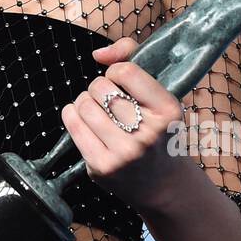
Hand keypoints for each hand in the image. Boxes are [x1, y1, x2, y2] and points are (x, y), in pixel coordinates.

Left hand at [60, 36, 185, 210]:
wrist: (164, 185)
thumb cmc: (159, 132)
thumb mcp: (160, 97)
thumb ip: (132, 59)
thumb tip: (98, 54)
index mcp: (168, 111)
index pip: (126, 71)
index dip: (116, 71)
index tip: (120, 82)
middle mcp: (148, 133)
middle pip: (100, 87)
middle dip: (99, 88)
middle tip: (109, 100)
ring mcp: (124, 153)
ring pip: (83, 104)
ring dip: (85, 101)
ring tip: (97, 110)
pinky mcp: (102, 167)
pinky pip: (73, 126)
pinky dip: (72, 115)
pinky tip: (82, 118)